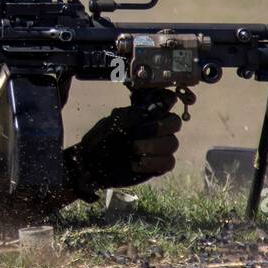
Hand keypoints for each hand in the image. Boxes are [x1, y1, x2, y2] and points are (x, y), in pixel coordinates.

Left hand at [65, 88, 189, 195]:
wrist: (92, 164)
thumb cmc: (102, 139)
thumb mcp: (112, 123)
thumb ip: (131, 116)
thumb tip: (150, 112)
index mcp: (146, 114)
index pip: (167, 102)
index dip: (168, 101)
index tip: (158, 106)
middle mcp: (156, 129)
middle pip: (175, 122)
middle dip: (161, 127)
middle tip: (140, 133)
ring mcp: (158, 147)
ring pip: (172, 143)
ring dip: (154, 146)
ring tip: (133, 150)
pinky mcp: (157, 165)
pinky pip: (169, 162)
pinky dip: (154, 163)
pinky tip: (136, 163)